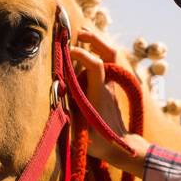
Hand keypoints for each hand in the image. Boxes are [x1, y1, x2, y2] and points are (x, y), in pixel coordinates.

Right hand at [70, 31, 148, 173]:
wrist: (123, 148)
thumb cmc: (102, 143)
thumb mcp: (82, 134)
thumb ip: (69, 115)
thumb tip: (57, 100)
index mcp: (100, 94)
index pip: (97, 66)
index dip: (84, 54)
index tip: (68, 50)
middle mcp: (107, 87)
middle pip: (109, 54)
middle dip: (96, 40)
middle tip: (80, 32)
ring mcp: (110, 87)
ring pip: (110, 57)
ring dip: (98, 44)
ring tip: (83, 35)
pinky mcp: (110, 90)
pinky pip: (106, 66)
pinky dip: (97, 55)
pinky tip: (86, 54)